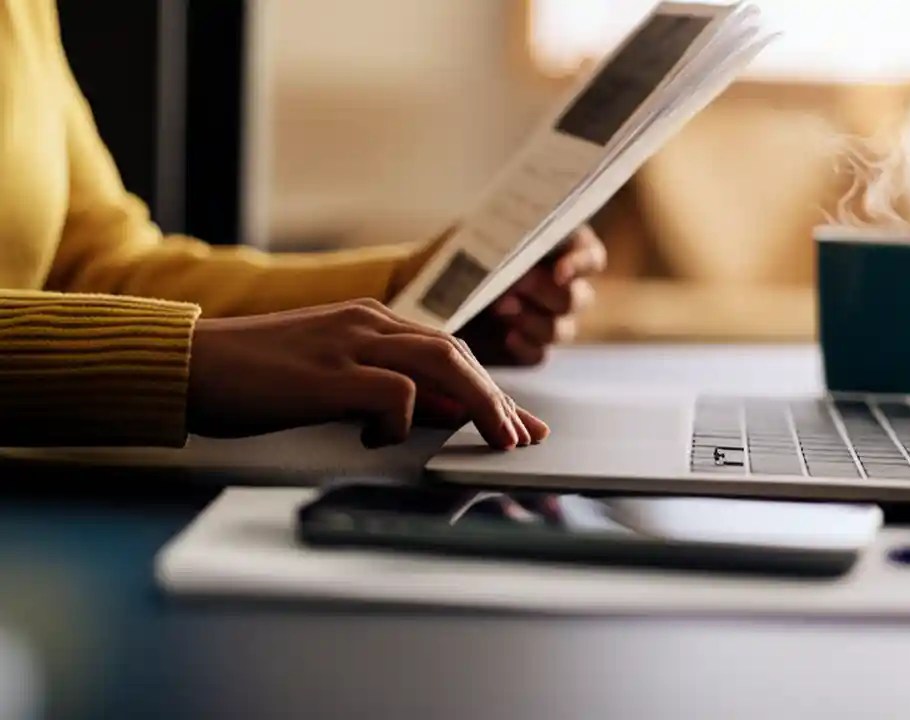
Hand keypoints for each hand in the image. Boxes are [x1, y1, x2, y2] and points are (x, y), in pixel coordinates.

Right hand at [187, 299, 548, 448]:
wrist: (186, 363)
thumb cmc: (252, 379)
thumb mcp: (330, 379)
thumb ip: (381, 389)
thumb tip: (437, 415)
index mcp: (369, 321)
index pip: (447, 350)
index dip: (488, 387)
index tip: (516, 421)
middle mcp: (366, 324)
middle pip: (455, 354)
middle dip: (496, 398)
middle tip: (520, 436)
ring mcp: (348, 344)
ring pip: (441, 363)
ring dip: (479, 404)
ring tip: (496, 439)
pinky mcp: (327, 374)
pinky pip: (394, 392)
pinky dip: (404, 419)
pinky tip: (380, 437)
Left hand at [461, 227, 607, 364]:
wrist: (424, 288)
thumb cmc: (452, 247)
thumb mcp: (473, 232)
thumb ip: (498, 232)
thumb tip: (514, 233)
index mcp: (559, 250)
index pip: (591, 257)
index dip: (582, 265)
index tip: (559, 272)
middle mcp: (561, 288)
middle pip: (578, 298)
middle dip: (545, 292)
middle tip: (514, 284)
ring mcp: (548, 322)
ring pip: (563, 330)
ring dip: (534, 320)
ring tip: (500, 308)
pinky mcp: (527, 349)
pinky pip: (539, 355)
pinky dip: (525, 346)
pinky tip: (507, 336)